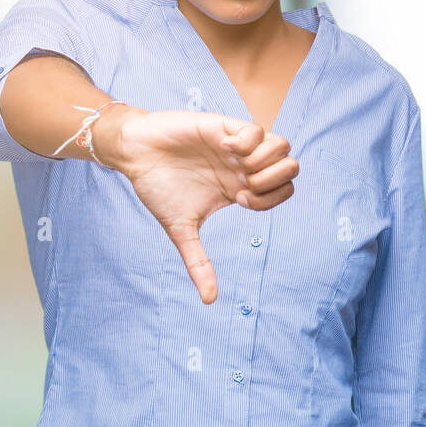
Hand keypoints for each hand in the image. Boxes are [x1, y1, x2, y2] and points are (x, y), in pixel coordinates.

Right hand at [93, 107, 298, 304]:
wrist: (134, 154)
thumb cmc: (157, 187)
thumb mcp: (180, 229)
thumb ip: (198, 262)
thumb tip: (209, 301)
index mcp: (241, 187)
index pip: (283, 191)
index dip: (270, 200)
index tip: (240, 200)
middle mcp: (245, 166)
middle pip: (291, 168)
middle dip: (274, 180)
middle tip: (245, 184)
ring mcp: (238, 145)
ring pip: (283, 145)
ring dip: (265, 160)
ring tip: (237, 165)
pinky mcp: (225, 126)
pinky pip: (257, 129)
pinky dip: (247, 141)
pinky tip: (224, 148)